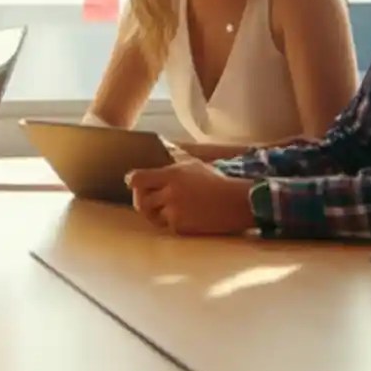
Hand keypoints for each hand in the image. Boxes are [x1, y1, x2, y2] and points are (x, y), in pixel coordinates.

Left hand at [126, 160, 256, 235]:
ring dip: (157, 214)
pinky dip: (172, 223)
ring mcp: (175, 211)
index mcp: (171, 175)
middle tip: (149, 202)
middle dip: (143, 202)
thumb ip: (175, 157)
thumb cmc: (216, 182)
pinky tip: (184, 217)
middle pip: (141, 201)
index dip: (133, 183)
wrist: (236, 203)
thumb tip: (164, 144)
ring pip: (153, 215)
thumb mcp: (194, 164)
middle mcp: (170, 193)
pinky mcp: (182, 227)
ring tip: (167, 209)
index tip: (134, 185)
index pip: (138, 179)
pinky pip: (167, 226)